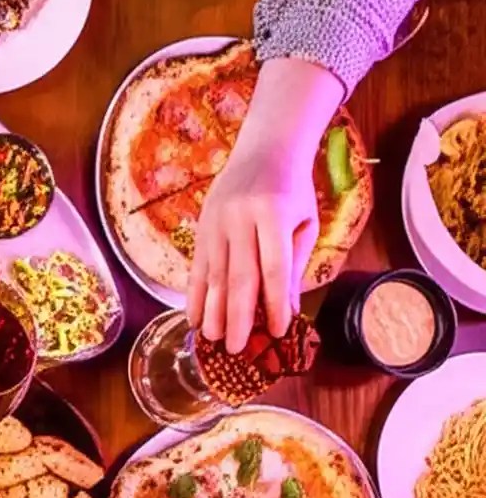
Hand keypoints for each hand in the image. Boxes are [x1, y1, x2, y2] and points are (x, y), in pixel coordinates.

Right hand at [187, 144, 317, 352]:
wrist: (263, 150)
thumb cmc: (292, 190)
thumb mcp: (303, 223)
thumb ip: (293, 265)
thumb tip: (287, 310)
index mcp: (273, 214)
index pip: (273, 267)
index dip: (274, 302)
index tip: (276, 331)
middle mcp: (240, 218)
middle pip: (238, 275)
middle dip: (236, 315)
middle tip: (235, 347)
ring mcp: (216, 222)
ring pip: (213, 273)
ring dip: (212, 310)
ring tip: (212, 339)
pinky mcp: (201, 227)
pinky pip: (197, 266)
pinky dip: (195, 294)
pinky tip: (195, 317)